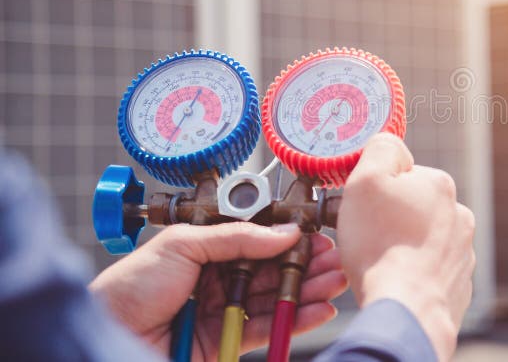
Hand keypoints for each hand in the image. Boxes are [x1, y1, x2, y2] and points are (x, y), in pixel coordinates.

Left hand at [90, 222, 346, 359]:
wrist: (107, 334)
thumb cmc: (130, 286)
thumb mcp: (182, 245)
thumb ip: (235, 238)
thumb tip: (281, 232)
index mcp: (208, 248)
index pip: (259, 239)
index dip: (289, 237)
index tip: (315, 234)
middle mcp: (221, 277)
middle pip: (274, 268)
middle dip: (307, 262)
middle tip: (334, 257)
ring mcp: (226, 309)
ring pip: (277, 296)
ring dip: (309, 288)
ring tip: (336, 280)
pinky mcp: (229, 340)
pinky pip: (269, 326)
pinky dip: (296, 318)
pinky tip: (319, 308)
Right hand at [337, 133, 475, 360]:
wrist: (406, 312)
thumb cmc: (381, 247)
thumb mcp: (365, 181)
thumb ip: (380, 149)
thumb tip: (391, 143)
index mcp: (440, 185)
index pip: (400, 176)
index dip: (374, 192)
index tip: (361, 211)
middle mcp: (459, 215)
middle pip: (411, 208)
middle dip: (388, 220)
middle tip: (366, 239)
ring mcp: (462, 252)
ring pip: (420, 240)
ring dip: (400, 248)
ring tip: (380, 265)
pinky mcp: (458, 285)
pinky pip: (427, 272)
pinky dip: (411, 275)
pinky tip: (395, 283)